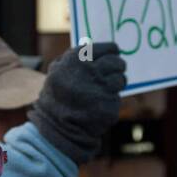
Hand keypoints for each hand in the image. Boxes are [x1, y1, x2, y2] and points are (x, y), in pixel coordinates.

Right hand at [27, 42, 126, 163]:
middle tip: (112, 73)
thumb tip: (98, 49)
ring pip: (121, 80)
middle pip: (118, 63)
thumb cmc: (56, 97)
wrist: (56, 127)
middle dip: (117, 68)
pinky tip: (98, 106)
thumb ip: (75, 58)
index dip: (112, 53)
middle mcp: (91, 71)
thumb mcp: (57, 72)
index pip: (109, 48)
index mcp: (78, 58)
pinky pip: (117, 98)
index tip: (112, 56)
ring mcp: (102, 88)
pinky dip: (110, 102)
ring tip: (103, 91)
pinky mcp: (110, 105)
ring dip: (115, 84)